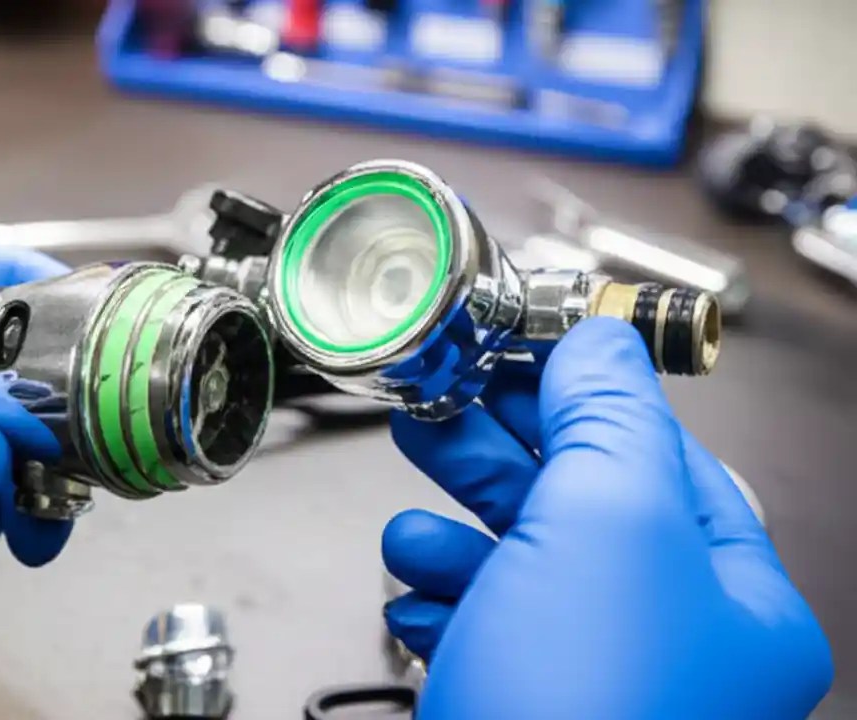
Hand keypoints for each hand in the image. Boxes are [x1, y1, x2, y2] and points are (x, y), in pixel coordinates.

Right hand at [382, 318, 831, 717]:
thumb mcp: (607, 525)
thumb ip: (608, 417)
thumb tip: (597, 342)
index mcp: (730, 600)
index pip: (661, 457)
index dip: (584, 392)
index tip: (516, 347)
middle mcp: (669, 648)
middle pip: (579, 506)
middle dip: (501, 451)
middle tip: (444, 402)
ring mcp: (590, 686)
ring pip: (521, 568)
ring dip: (459, 529)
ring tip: (415, 512)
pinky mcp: (518, 711)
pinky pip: (484, 630)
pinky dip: (444, 601)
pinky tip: (419, 592)